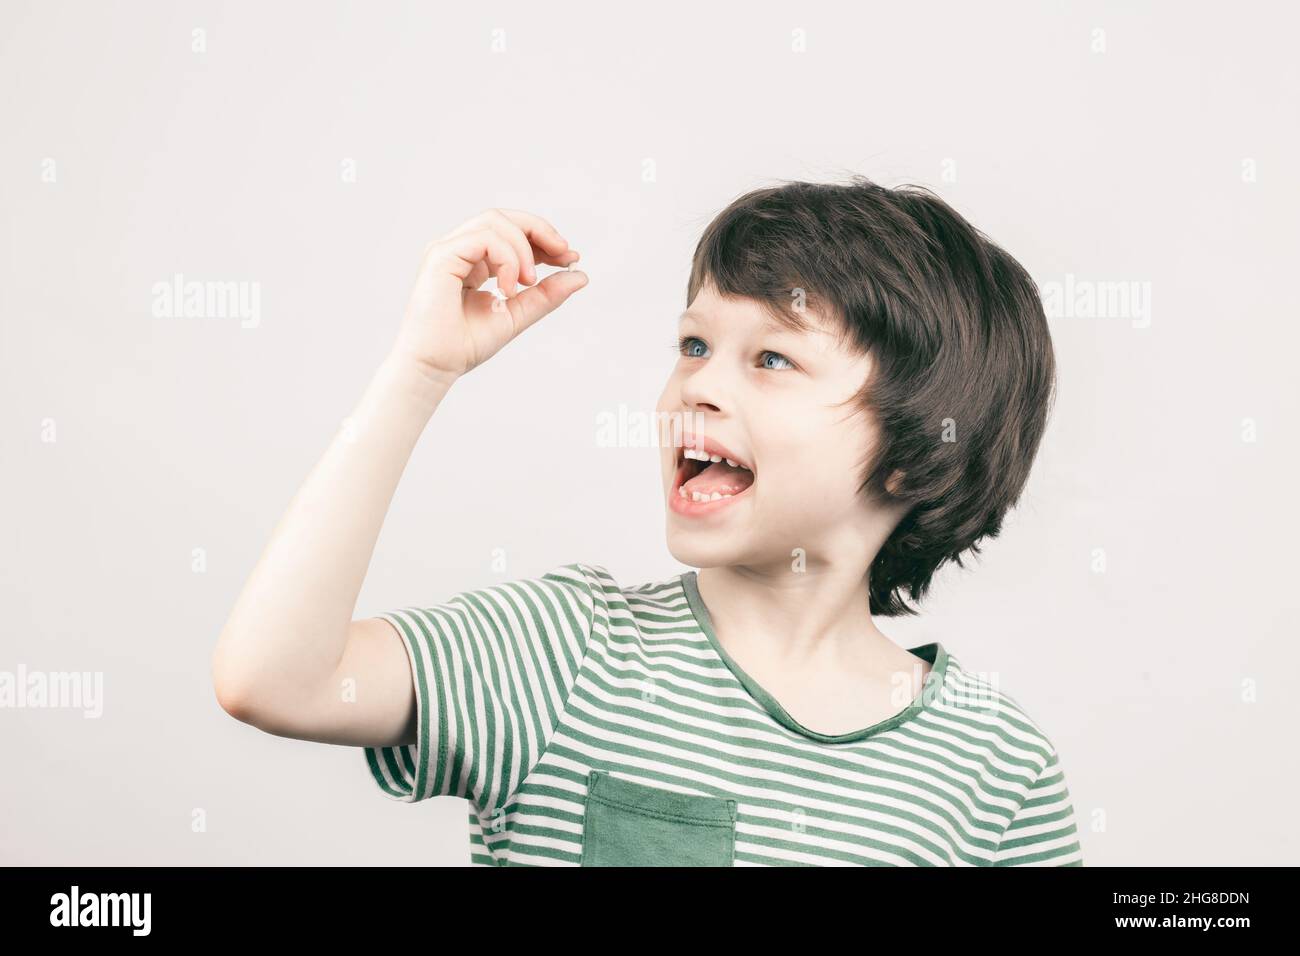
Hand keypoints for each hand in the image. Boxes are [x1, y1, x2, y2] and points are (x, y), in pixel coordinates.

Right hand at [389, 208, 586, 386]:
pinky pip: (483, 238)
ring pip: (495, 221)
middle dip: (540, 230)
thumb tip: (580, 275)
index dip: (544, 239)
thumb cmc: (465, 344)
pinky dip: (506, 258)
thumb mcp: (517, 315)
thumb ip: (545, 295)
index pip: (512, 233)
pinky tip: (510, 287)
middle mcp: (460, 249)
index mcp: (475, 260)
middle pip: (504, 217)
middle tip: (564, 254)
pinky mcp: (441, 256)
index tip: (571, 257)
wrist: (435, 366)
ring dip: (523, 247)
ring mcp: (448, 249)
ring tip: (529, 282)